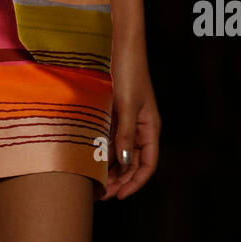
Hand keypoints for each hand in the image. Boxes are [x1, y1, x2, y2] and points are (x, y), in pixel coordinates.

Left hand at [103, 41, 159, 199]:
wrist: (119, 46)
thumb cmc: (129, 71)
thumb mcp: (127, 104)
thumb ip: (125, 133)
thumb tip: (125, 162)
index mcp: (150, 127)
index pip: (148, 164)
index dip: (136, 182)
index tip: (120, 195)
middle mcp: (140, 127)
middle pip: (133, 162)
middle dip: (119, 180)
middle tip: (101, 194)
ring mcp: (126, 121)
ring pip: (120, 153)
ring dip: (110, 169)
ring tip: (93, 183)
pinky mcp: (113, 114)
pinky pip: (110, 139)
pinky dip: (102, 152)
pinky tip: (90, 160)